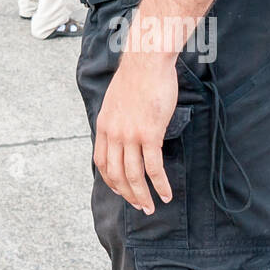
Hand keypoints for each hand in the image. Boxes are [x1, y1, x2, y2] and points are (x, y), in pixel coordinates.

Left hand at [92, 49, 177, 213]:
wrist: (146, 61)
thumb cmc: (136, 77)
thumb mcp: (116, 101)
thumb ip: (117, 119)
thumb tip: (125, 131)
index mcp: (103, 126)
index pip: (101, 162)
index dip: (110, 180)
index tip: (119, 190)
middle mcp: (113, 133)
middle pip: (116, 174)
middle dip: (127, 194)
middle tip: (140, 206)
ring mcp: (130, 135)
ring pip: (133, 175)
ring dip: (142, 195)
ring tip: (152, 207)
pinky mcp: (149, 133)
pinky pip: (154, 167)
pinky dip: (160, 184)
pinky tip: (167, 193)